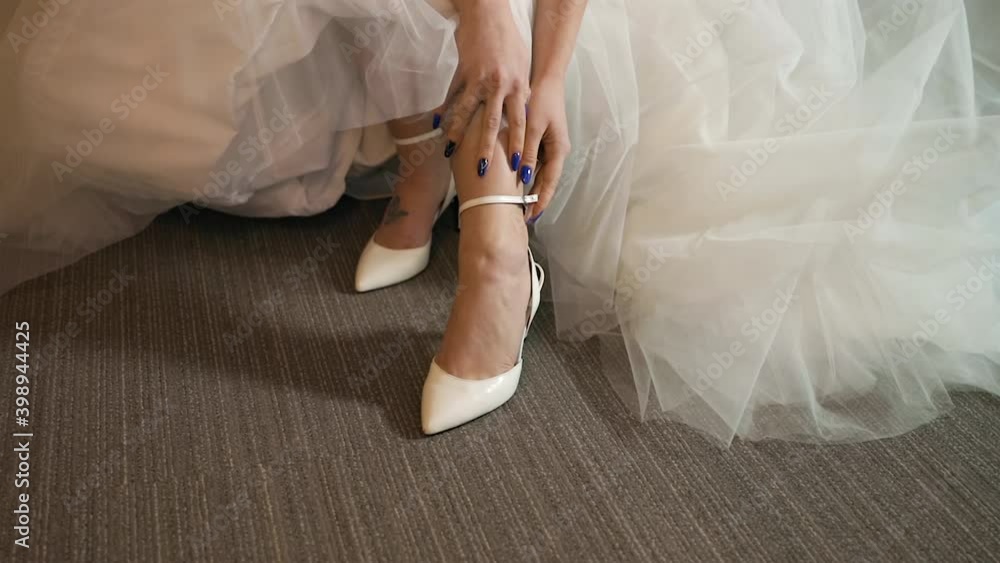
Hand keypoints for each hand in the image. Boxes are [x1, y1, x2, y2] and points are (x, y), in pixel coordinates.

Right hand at [443, 0, 530, 175]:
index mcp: (518, 86)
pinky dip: (445, 112)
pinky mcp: (462, 73)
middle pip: (492, 124)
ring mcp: (478, 80)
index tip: (518, 165)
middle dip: (488, 149)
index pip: (519, 123)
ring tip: (451, 151)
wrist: (489, 14)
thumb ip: (521, 92)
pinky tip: (438, 125)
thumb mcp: (522, 67)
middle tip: (484, 170)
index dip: (518, 145)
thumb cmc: (509, 40)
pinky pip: (452, 97)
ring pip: (466, 113)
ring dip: (459, 135)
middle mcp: (499, 86)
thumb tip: (521, 114)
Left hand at [520, 76, 569, 221]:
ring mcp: (550, 146)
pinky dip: (527, 172)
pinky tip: (517, 182)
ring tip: (520, 205)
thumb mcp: (533, 127)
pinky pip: (535, 161)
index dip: (541, 200)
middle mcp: (557, 150)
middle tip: (525, 217)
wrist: (547, 80)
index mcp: (558, 149)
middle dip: (536, 199)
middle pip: (546, 181)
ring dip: (531, 188)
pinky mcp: (543, 140)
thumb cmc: (542, 100)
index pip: (550, 181)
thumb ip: (529, 151)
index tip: (533, 216)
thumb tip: (525, 175)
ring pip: (540, 173)